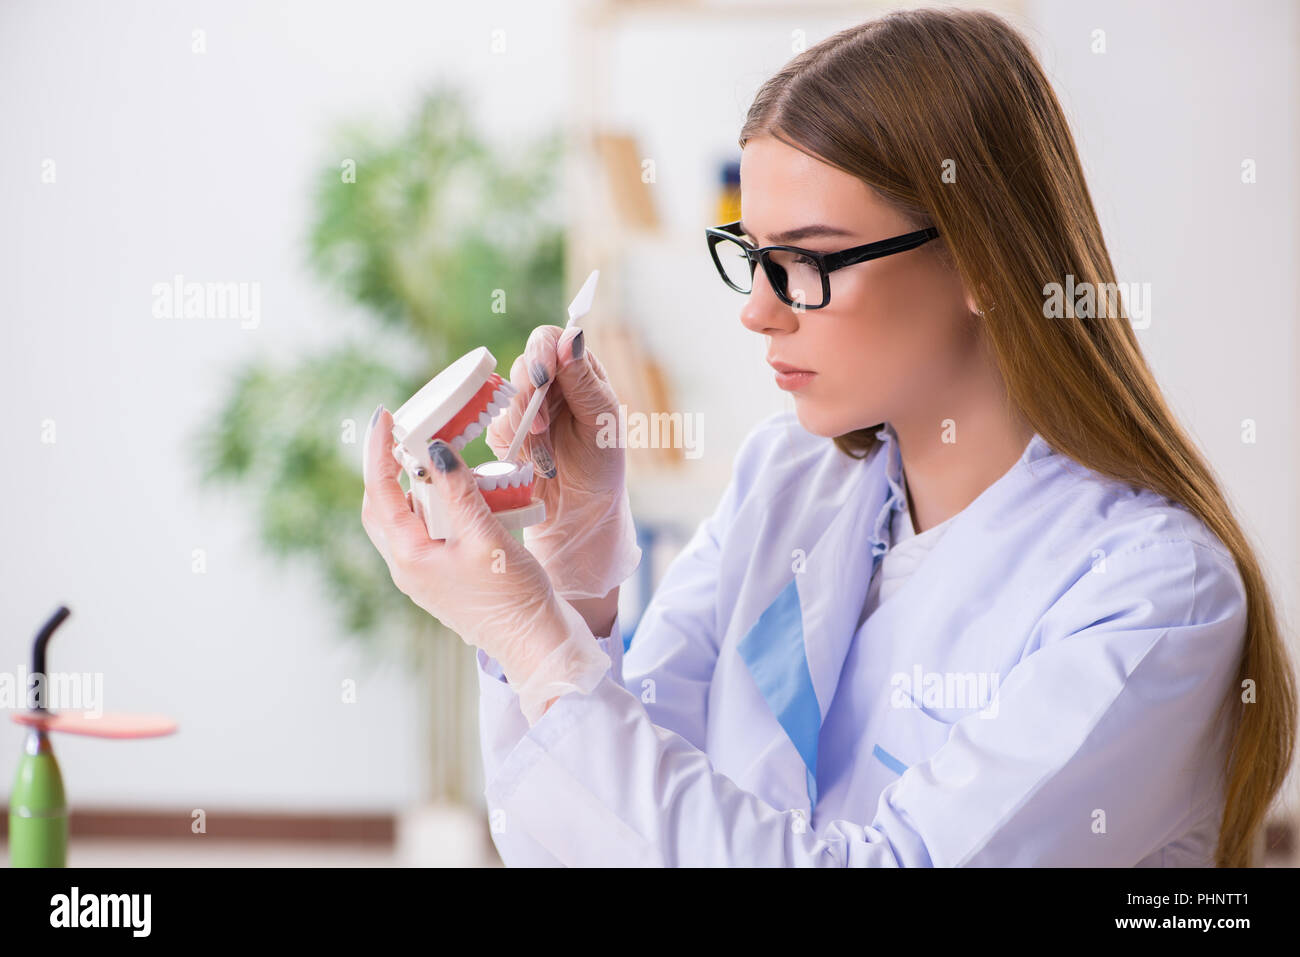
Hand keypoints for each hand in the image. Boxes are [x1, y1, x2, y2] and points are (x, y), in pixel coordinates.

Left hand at [360, 405, 609, 721]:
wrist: (538, 645)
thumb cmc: (516, 597)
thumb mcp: (488, 537)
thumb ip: (459, 492)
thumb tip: (434, 451)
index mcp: (410, 558)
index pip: (380, 493)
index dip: (379, 451)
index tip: (384, 415)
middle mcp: (408, 568)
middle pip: (381, 507)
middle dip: (388, 468)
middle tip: (404, 433)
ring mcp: (425, 576)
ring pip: (403, 520)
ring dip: (412, 487)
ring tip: (433, 455)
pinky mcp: (444, 579)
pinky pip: (425, 533)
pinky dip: (432, 507)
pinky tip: (457, 493)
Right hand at [485, 326, 640, 599]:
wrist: (580, 513)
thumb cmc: (601, 464)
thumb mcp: (600, 420)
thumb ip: (583, 380)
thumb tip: (573, 335)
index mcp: (578, 371)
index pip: (549, 339)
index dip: (541, 351)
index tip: (543, 376)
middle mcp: (550, 384)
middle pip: (523, 365)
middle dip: (530, 394)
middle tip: (541, 424)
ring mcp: (525, 408)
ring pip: (507, 396)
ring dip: (523, 424)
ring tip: (543, 448)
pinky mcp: (505, 433)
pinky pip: (495, 425)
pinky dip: (512, 443)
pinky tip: (532, 460)